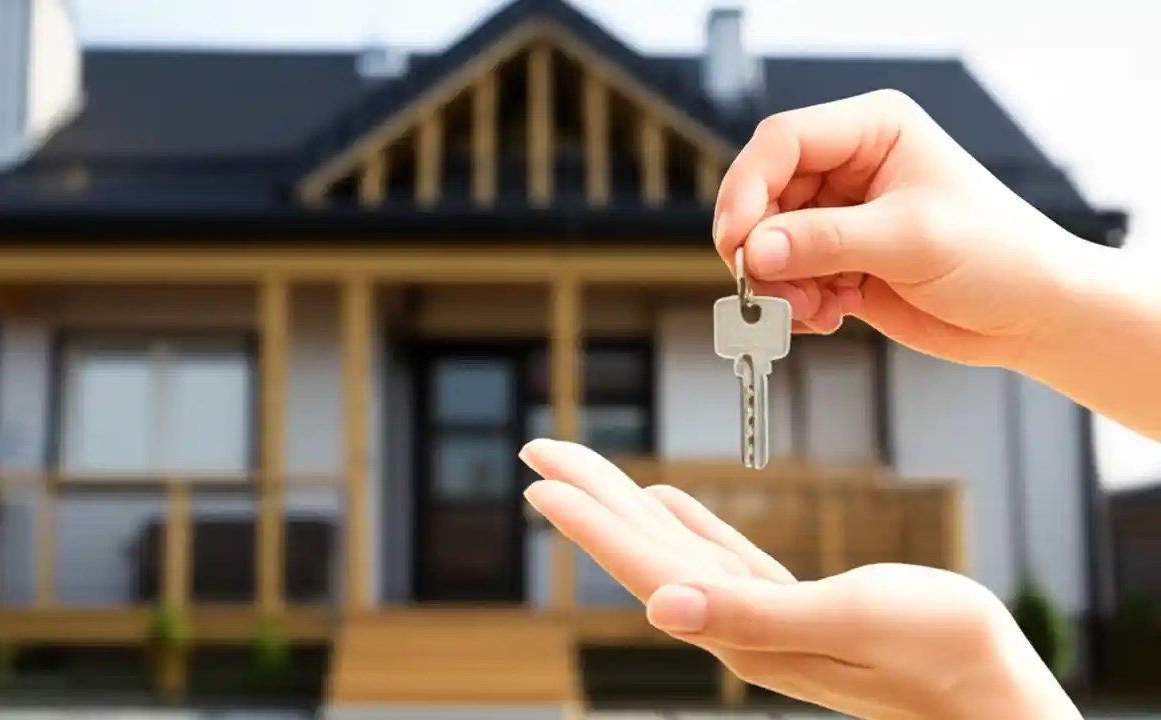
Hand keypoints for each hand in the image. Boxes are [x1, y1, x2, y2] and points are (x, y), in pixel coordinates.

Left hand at [519, 439, 1081, 719]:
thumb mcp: (849, 617)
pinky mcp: (793, 607)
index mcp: (740, 627)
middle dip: (591, 497)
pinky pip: (722, 557)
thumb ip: (753, 614)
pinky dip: (689, 525)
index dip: (588, 518)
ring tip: (585, 474)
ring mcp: (762, 617)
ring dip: (627, 508)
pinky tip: (667, 503)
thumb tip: (664, 607)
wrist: (993, 691)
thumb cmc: (938, 653)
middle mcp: (737, 625)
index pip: (644, 563)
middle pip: (643, 550)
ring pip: (675, 548)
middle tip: (539, 450)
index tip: (540, 476)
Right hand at [712, 88, 1094, 369]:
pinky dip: (796, 303)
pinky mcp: (837, 261)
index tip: (737, 238)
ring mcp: (841, 217)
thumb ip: (826, 242)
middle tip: (769, 288)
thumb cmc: (1002, 256)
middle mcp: (850, 168)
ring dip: (781, 285)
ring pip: (769, 244)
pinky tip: (830, 314)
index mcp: (873, 131)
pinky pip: (786, 278)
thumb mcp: (910, 240)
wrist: (1034, 314)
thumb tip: (758, 249)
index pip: (783, 142)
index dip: (748, 187)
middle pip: (765, 196)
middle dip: (764, 249)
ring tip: (815, 308)